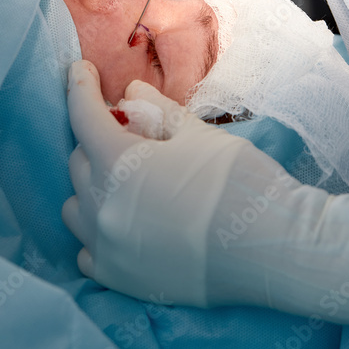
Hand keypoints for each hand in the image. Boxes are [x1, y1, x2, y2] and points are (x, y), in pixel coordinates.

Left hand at [61, 60, 348, 327]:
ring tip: (126, 183)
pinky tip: (128, 224)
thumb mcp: (197, 134)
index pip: (83, 115)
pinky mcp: (119, 278)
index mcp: (119, 162)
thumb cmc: (238, 182)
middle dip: (98, 139)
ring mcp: (107, 246)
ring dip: (94, 186)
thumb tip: (130, 94)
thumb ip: (157, 111)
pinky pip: (88, 249)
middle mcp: (102, 206)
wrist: (271, 247)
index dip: (80, 86)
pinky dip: (100, 232)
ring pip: (77, 206)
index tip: (80, 70)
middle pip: (80, 160)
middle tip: (131, 134)